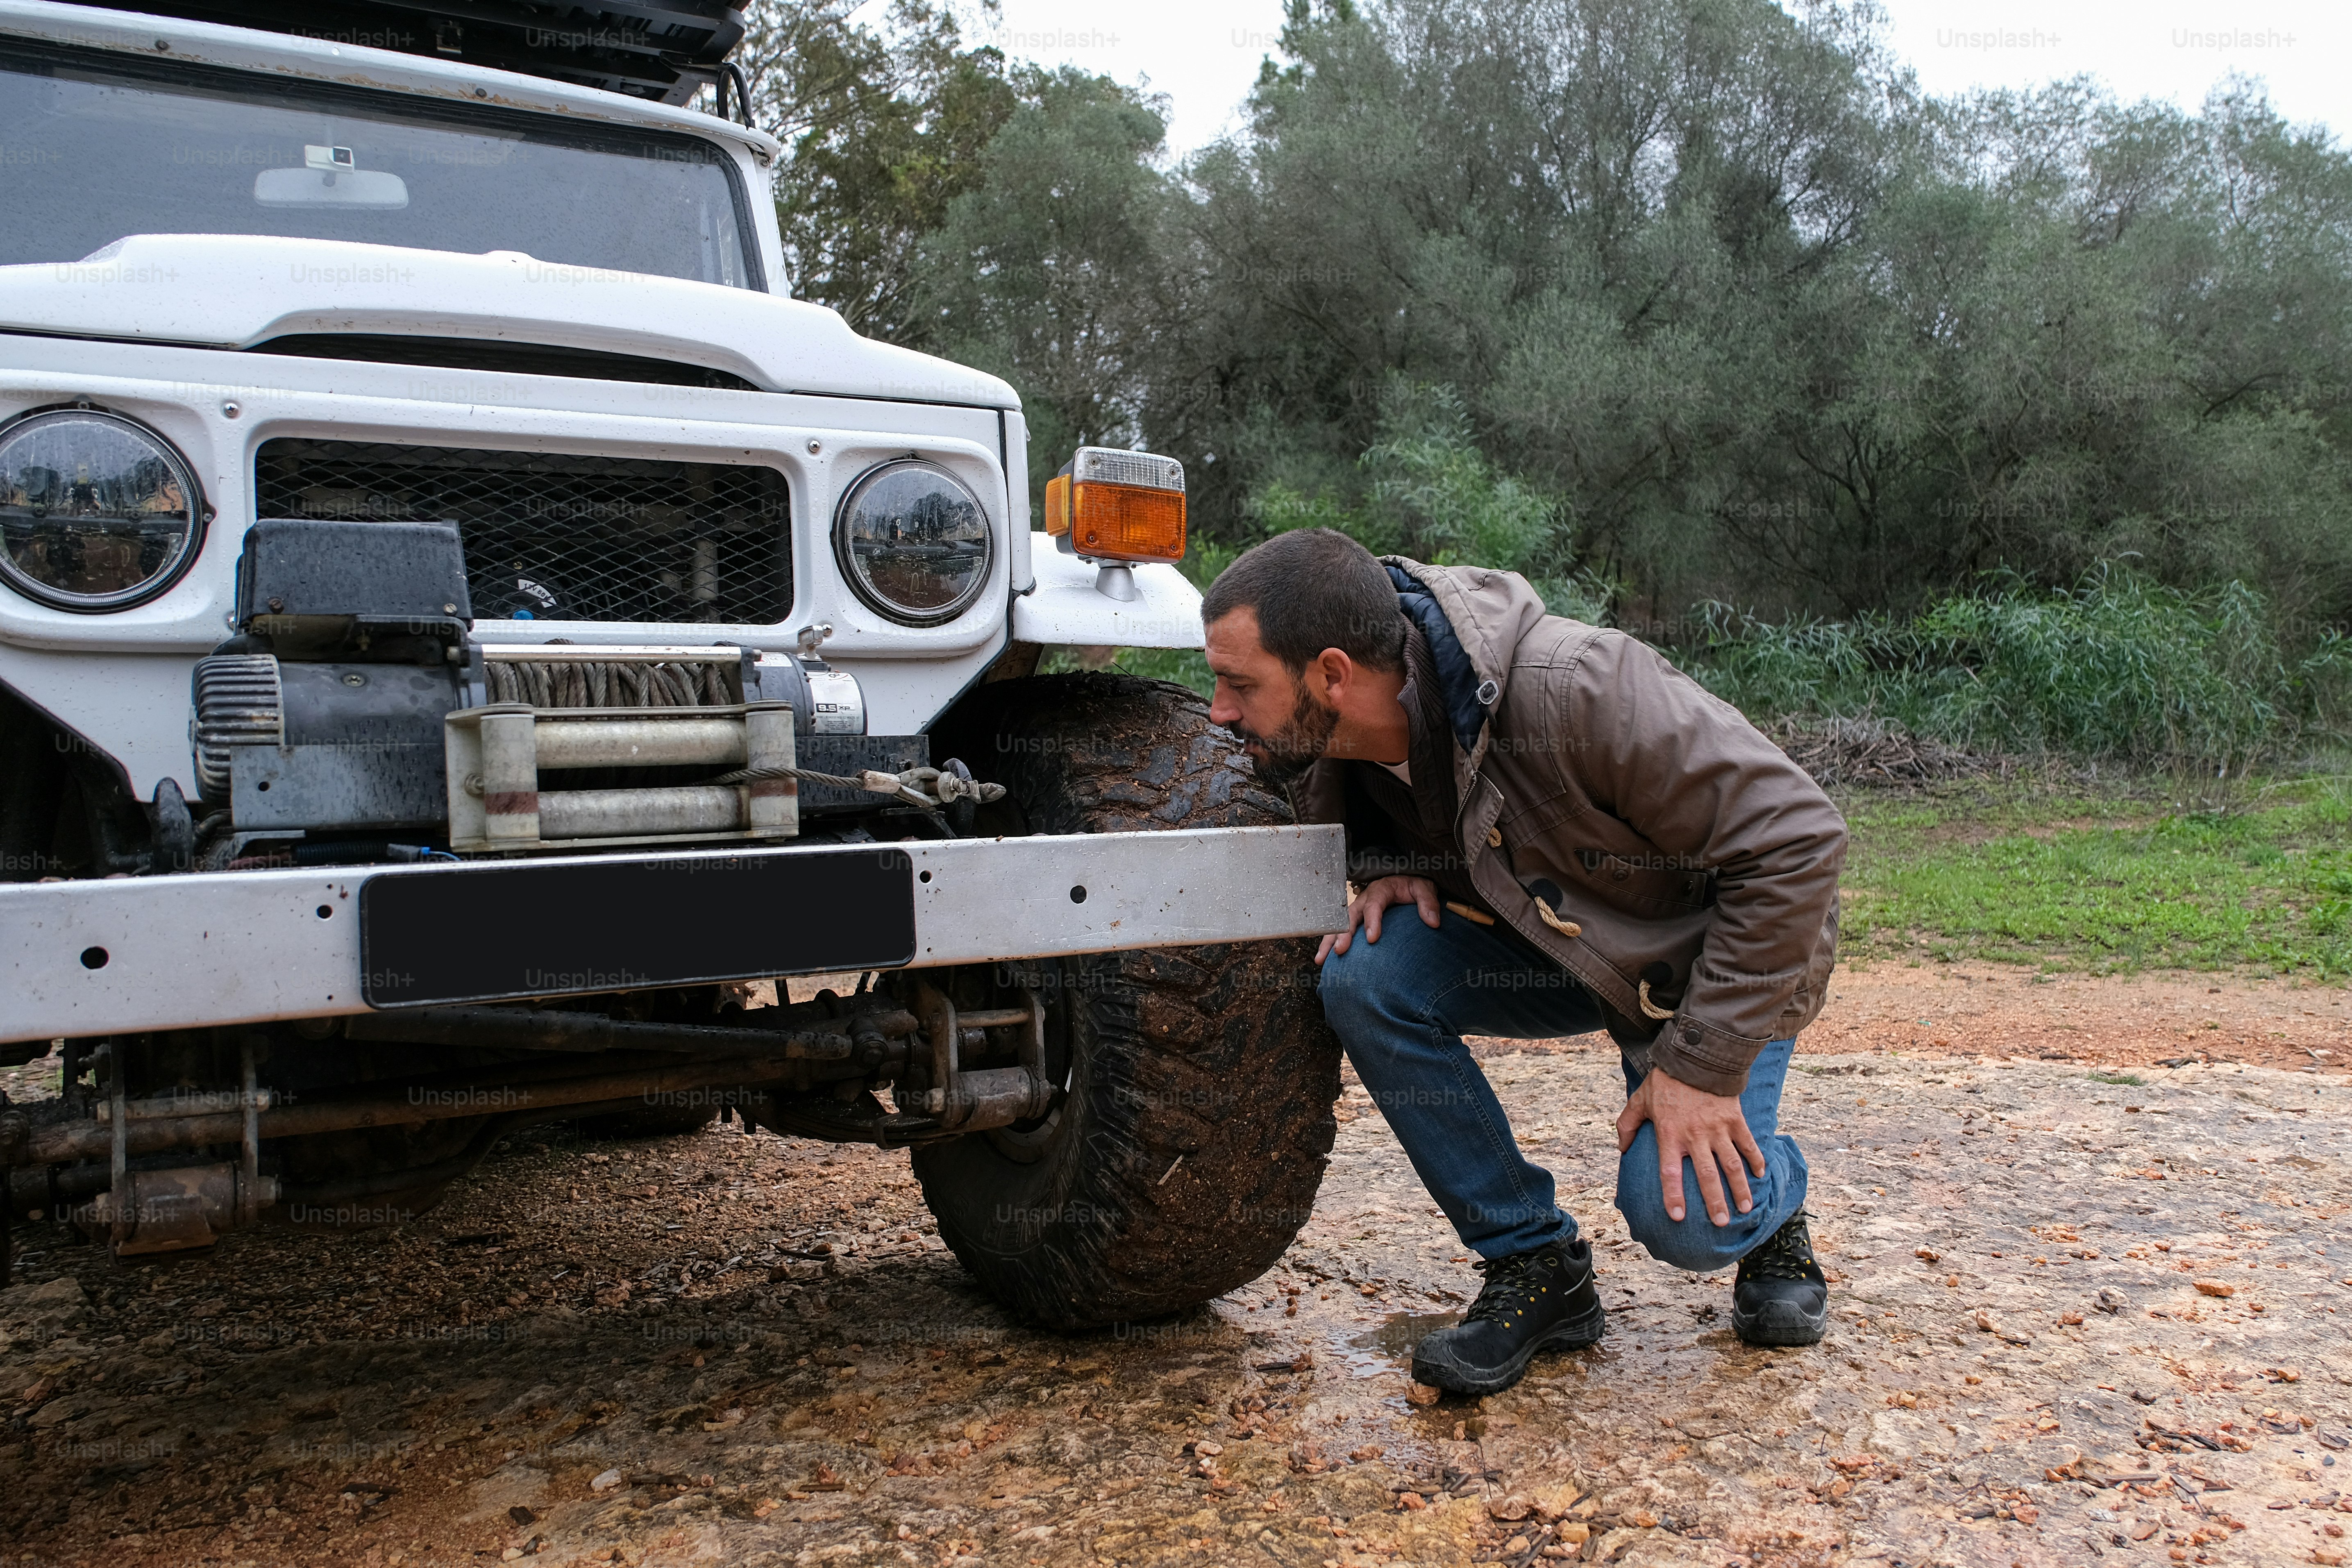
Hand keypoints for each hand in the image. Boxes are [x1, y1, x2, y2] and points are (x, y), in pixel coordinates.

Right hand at [1315, 875, 1440, 963]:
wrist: (1404, 880)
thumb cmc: (1412, 886)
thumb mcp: (1424, 888)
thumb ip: (1428, 903)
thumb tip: (1433, 922)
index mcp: (1381, 890)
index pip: (1374, 905)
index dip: (1372, 921)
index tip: (1372, 939)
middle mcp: (1364, 900)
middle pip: (1350, 916)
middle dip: (1343, 933)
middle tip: (1340, 950)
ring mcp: (1357, 910)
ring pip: (1339, 925)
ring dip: (1330, 941)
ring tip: (1322, 959)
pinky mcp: (1355, 919)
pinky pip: (1339, 931)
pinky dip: (1330, 943)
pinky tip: (1324, 960)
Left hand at [1616, 1068, 1766, 1225]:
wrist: (1695, 1056)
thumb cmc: (1665, 1081)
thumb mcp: (1640, 1100)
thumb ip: (1627, 1125)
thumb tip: (1622, 1149)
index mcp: (1670, 1134)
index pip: (1670, 1172)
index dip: (1673, 1196)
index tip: (1677, 1217)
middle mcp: (1695, 1135)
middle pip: (1707, 1175)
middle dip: (1715, 1202)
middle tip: (1720, 1223)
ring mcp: (1718, 1128)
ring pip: (1731, 1165)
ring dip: (1739, 1189)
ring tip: (1745, 1209)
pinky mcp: (1734, 1118)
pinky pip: (1747, 1143)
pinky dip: (1756, 1160)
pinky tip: (1760, 1176)